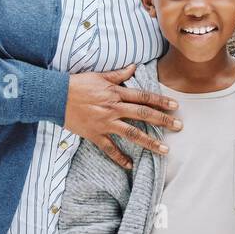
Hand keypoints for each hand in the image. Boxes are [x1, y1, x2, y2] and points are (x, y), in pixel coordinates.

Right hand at [62, 65, 179, 169]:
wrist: (55, 97)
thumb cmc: (77, 84)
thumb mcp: (99, 76)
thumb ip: (118, 74)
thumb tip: (134, 67)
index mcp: (116, 93)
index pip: (144, 97)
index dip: (161, 101)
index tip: (175, 106)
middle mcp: (113, 108)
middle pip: (143, 115)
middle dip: (163, 121)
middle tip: (179, 127)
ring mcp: (105, 123)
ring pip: (132, 133)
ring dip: (150, 142)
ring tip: (165, 150)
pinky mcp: (95, 134)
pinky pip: (109, 149)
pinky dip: (120, 158)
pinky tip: (130, 166)